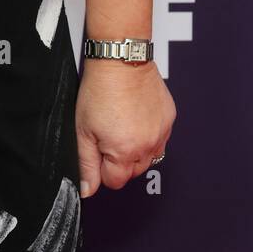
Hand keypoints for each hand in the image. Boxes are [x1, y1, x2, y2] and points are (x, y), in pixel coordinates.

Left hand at [75, 58, 175, 197]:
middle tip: (108, 135)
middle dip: (119, 160)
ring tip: (122, 127)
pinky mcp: (169, 120)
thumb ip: (86, 163)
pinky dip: (149, 134)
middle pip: (133, 172)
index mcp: (124, 151)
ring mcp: (161, 133)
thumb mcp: (82, 129)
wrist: (121, 61)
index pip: (114, 181)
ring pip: (149, 157)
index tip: (98, 149)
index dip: (102, 168)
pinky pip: (160, 139)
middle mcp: (147, 146)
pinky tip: (136, 118)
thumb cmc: (100, 90)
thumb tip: (87, 190)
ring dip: (136, 150)